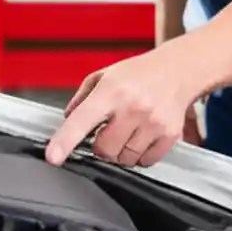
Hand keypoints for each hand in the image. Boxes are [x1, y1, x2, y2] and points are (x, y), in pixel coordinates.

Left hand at [45, 45, 201, 166]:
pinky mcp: (170, 134)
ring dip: (123, 151)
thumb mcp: (105, 76)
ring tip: (130, 131)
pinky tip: (144, 135)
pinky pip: (146, 161)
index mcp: (111, 90)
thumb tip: (67, 122)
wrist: (178, 70)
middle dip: (102, 146)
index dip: (65, 141)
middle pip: (104, 150)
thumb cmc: (139, 73)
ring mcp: (153, 122)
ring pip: (125, 158)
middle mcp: (133, 106)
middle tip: (110, 131)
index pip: (82, 120)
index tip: (53, 157)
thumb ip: (81, 99)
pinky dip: (142, 154)